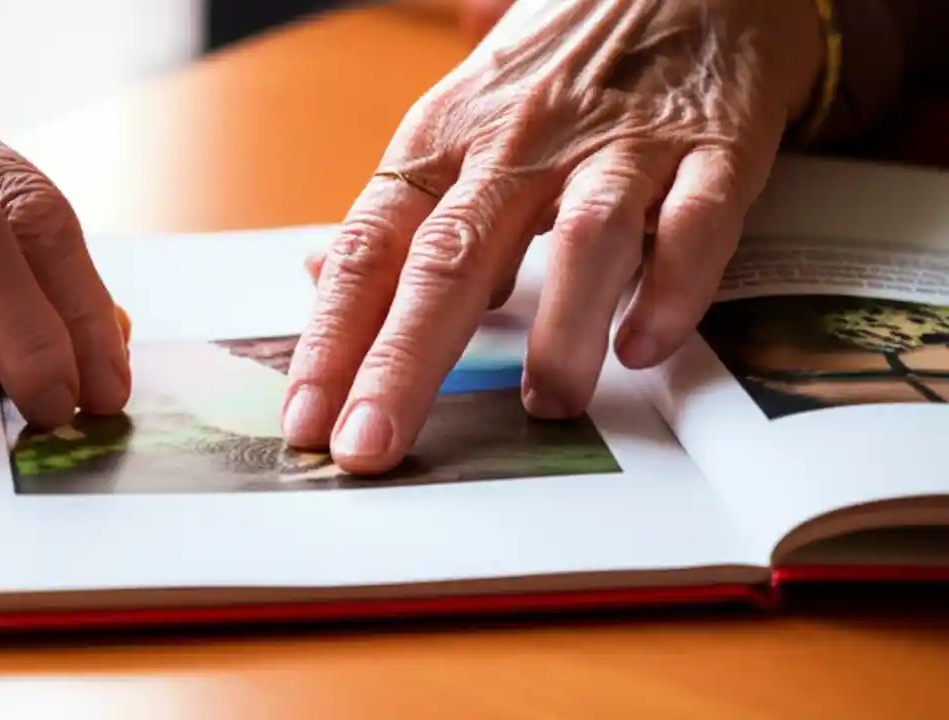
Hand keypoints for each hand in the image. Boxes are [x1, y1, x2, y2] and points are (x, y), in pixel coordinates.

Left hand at [285, 0, 824, 473]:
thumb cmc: (554, 67)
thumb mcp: (455, 121)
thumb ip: (400, 210)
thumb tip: (321, 277)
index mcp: (443, 142)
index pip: (370, 249)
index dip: (332, 338)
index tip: (308, 422)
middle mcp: (518, 144)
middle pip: (450, 259)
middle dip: (402, 362)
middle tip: (371, 449)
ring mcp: (618, 144)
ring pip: (585, 237)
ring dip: (560, 329)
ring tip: (544, 406)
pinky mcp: (713, 148)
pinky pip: (695, 221)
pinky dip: (674, 288)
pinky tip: (646, 346)